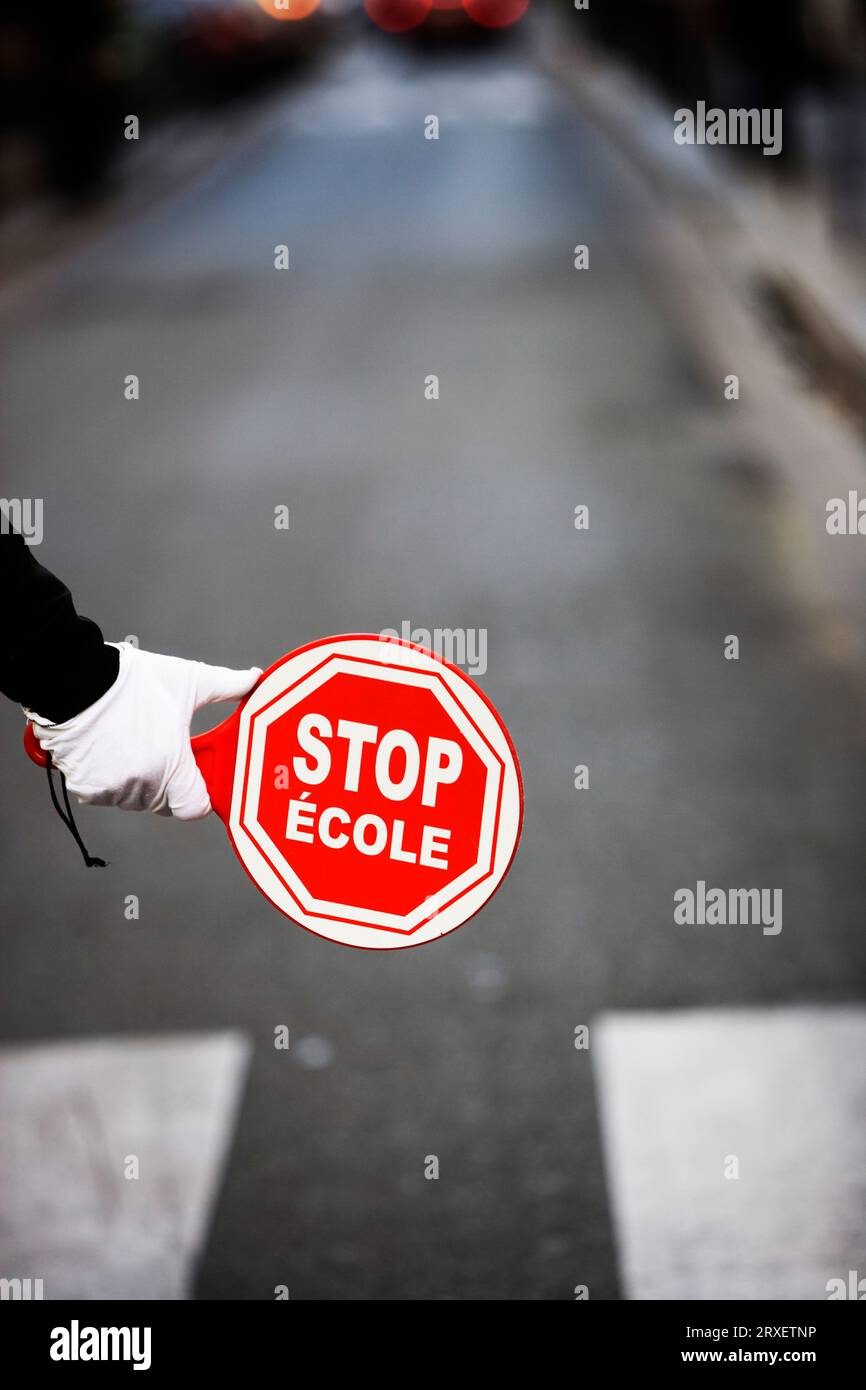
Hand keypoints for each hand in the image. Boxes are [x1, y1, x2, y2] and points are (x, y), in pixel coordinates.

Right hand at [29, 643, 260, 818]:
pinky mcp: (87, 789)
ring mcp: (112, 790)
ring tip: (137, 745)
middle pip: (166, 804)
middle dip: (171, 784)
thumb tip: (253, 679)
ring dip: (141, 783)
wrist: (74, 680)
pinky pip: (107, 795)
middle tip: (166, 753)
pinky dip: (111, 780)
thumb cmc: (128, 683)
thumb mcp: (187, 681)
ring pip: (137, 800)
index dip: (200, 796)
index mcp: (171, 765)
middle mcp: (142, 784)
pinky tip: (113, 750)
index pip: (195, 808)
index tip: (198, 778)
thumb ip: (227, 685)